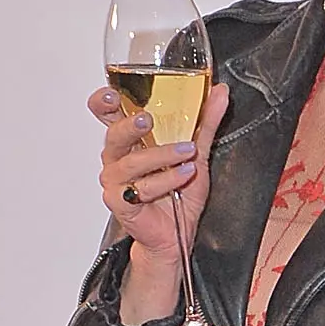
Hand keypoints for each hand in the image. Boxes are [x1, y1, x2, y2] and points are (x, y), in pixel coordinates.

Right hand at [94, 80, 228, 324]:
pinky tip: (183, 175)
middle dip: (130, 125)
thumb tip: (221, 92)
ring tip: (188, 153)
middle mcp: (118, 158)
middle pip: (113, 135)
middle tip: (148, 119)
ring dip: (161, 155)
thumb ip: (205, 121)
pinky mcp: (121, 203)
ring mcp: (116, 181)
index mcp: (129, 140)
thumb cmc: (179, 193)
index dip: (104, 102)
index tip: (113, 94)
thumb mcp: (197, 152)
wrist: (177, 233)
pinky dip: (164, 180)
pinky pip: (140, 188)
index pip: (108, 114)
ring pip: (130, 163)